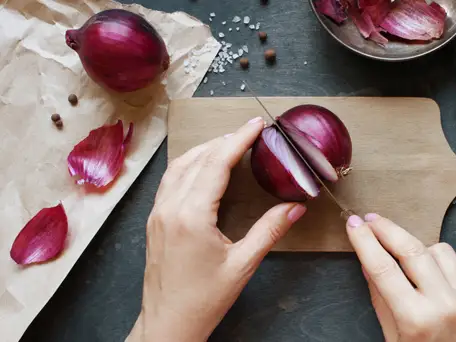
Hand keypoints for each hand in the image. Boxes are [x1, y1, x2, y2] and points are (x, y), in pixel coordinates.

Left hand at [127, 117, 306, 341]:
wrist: (167, 324)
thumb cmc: (203, 300)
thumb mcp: (242, 265)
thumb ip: (269, 231)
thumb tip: (295, 208)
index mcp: (191, 216)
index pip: (217, 164)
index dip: (239, 140)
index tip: (256, 125)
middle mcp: (170, 208)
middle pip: (198, 158)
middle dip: (225, 140)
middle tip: (250, 132)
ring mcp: (158, 213)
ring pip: (180, 166)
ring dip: (205, 149)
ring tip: (229, 144)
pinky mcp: (155, 220)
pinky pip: (170, 180)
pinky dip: (189, 164)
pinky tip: (203, 167)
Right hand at [346, 214, 455, 341]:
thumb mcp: (394, 339)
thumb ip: (381, 300)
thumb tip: (368, 262)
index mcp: (416, 321)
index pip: (383, 268)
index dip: (365, 241)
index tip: (354, 224)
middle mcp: (445, 305)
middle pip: (411, 249)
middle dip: (388, 229)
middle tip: (372, 218)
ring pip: (438, 250)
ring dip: (416, 247)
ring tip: (402, 252)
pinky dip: (439, 266)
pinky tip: (429, 276)